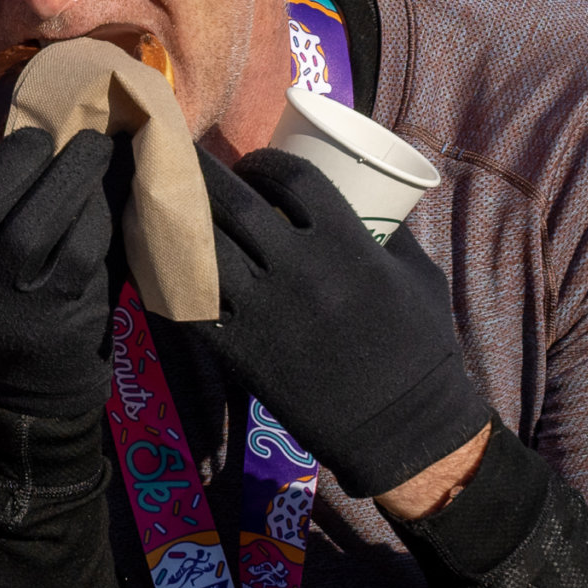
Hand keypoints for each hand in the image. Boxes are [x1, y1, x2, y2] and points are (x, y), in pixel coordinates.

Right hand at [0, 126, 120, 416]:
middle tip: (84, 135)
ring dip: (84, 182)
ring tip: (98, 153)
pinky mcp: (69, 310)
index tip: (34, 135)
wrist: (26, 387)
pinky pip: (89, 250)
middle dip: (56, 163)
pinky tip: (103, 200)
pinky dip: (99, 217)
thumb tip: (26, 131)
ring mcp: (28, 302)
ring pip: (58, 229)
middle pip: (20, 214)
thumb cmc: (5, 303)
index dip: (5, 164)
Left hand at [199, 148, 492, 500]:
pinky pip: (191, 302)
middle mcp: (300, 267)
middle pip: (236, 202)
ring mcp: (265, 308)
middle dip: (207, 175)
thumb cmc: (421, 349)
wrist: (402, 426)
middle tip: (190, 168)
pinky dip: (171, 278)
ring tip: (172, 210)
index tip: (251, 164)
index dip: (265, 162)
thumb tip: (370, 202)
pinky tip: (166, 263)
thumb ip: (392, 235)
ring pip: (204, 246)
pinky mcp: (241, 349)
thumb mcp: (419, 275)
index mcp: (348, 243)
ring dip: (184, 222)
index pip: (293, 177)